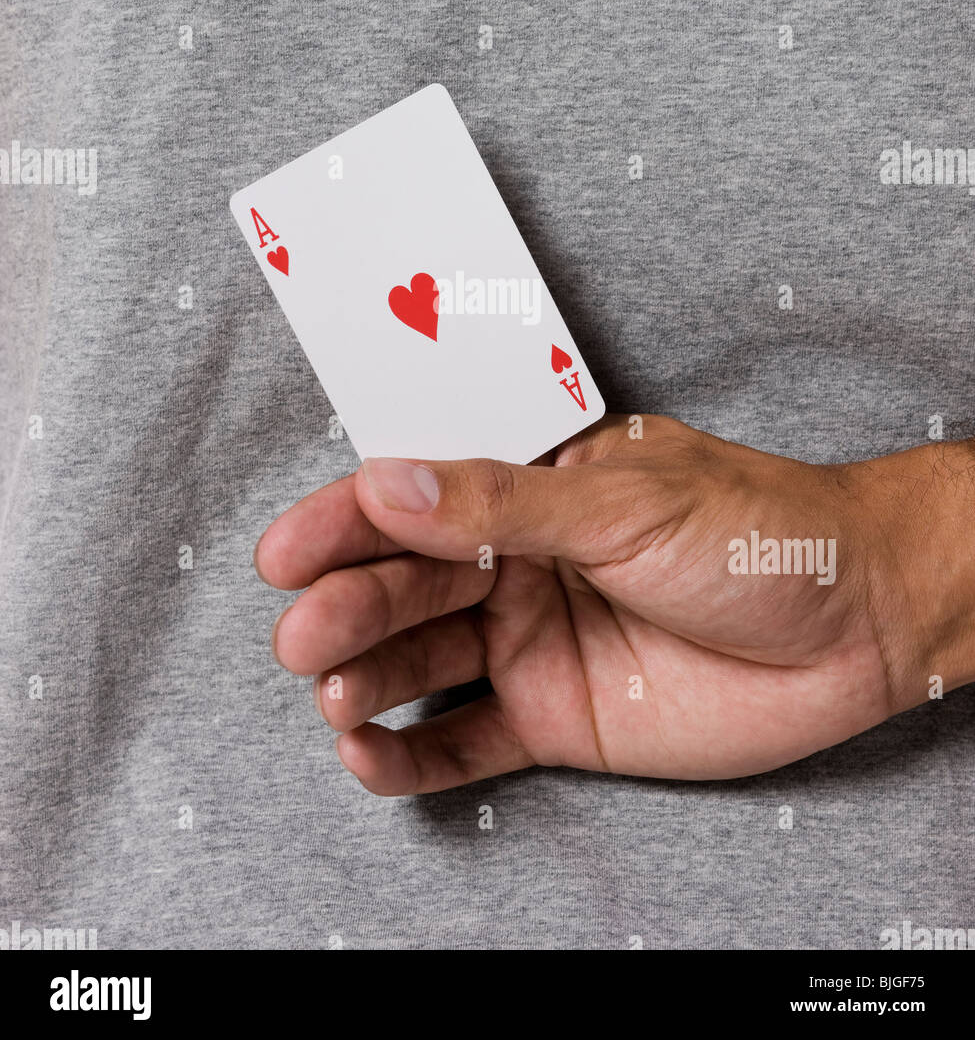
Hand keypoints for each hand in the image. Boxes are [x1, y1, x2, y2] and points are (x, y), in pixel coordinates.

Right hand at [254, 415, 974, 794]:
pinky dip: (411, 751)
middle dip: (348, 608)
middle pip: (406, 585)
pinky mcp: (555, 718)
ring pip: (422, 661)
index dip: (345, 522)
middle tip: (304, 634)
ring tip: (333, 695)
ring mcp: (533, 643)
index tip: (286, 550)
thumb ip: (504, 501)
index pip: (416, 500)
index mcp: (531, 490)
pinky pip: (465, 738)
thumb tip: (391, 482)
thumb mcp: (625, 502)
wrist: (856, 624)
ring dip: (367, 678)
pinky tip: (368, 752)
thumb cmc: (758, 530)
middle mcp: (518, 564)